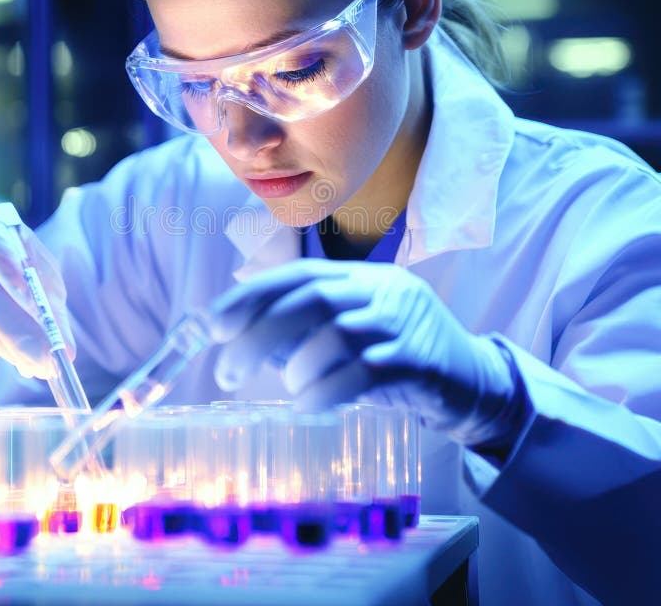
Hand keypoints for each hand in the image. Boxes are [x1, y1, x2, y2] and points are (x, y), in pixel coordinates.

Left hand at [211, 258, 525, 447]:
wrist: (470, 379)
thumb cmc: (396, 355)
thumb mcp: (352, 329)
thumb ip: (305, 329)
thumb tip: (241, 340)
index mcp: (360, 278)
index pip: (297, 275)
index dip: (251, 296)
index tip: (212, 324)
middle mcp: (379, 292)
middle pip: (311, 300)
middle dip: (258, 334)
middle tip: (226, 370)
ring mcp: (401, 324)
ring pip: (335, 335)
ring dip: (298, 369)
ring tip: (290, 391)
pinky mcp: (418, 362)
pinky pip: (363, 374)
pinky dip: (326, 392)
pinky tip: (308, 407)